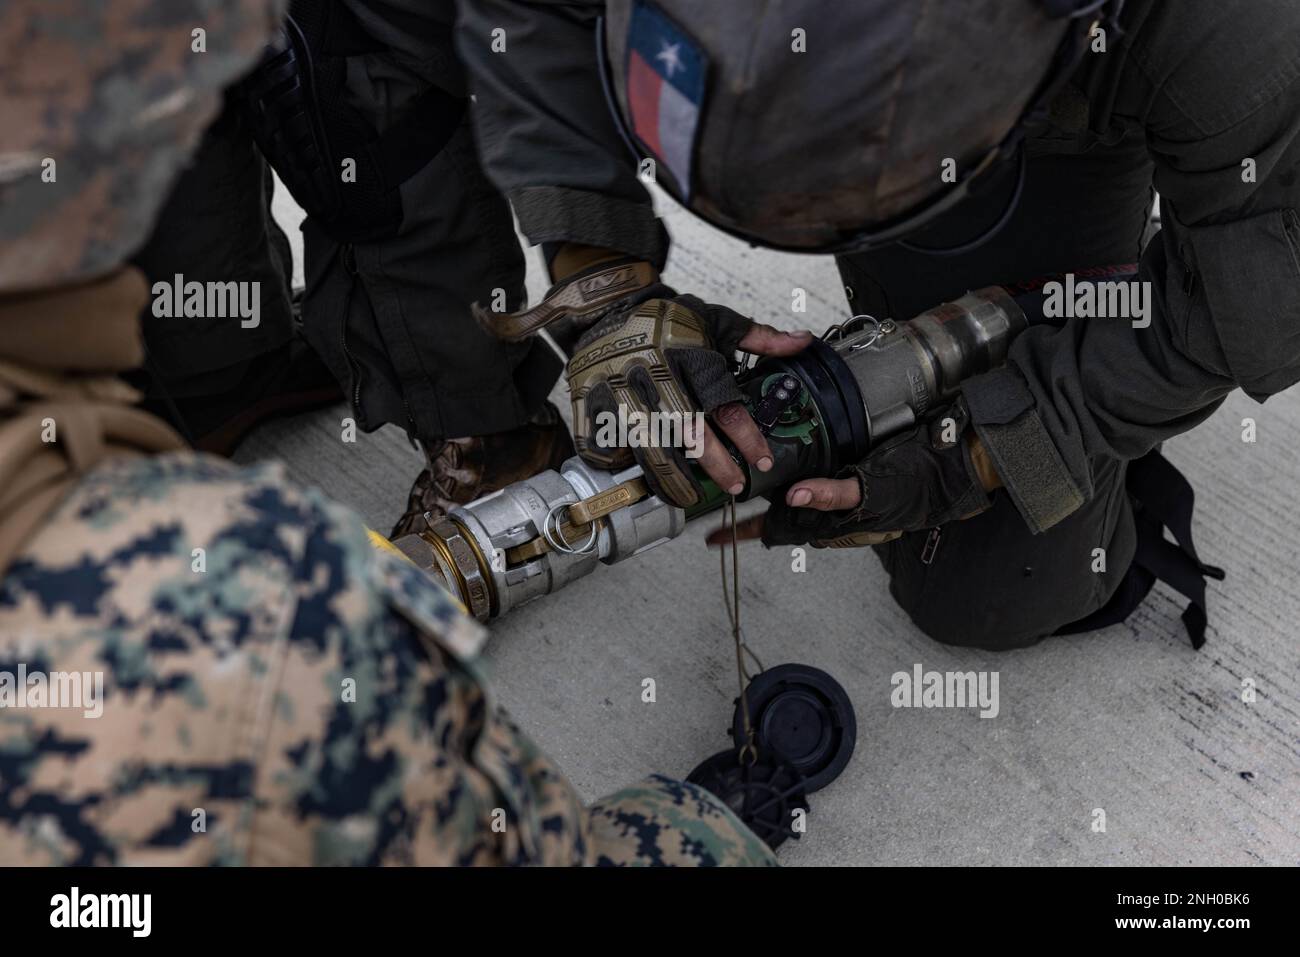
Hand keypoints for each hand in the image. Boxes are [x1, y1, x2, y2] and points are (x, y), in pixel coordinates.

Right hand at [567, 288, 809, 507]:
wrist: (605, 305)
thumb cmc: (666, 317)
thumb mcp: (715, 318)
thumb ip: (758, 337)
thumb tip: (802, 343)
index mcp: (689, 356)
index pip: (723, 402)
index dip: (745, 436)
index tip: (762, 460)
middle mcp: (657, 375)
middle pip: (688, 429)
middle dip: (714, 463)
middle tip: (735, 486)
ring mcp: (621, 390)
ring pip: (649, 443)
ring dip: (671, 475)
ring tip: (689, 498)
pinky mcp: (592, 401)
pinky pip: (605, 439)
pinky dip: (623, 463)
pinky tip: (643, 478)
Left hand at [706, 398, 997, 547]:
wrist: (951, 470)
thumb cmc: (915, 483)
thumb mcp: (873, 488)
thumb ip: (834, 494)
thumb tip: (794, 496)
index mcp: (831, 522)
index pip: (775, 531)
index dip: (742, 533)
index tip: (711, 539)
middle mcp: (831, 515)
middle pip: (778, 522)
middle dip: (746, 521)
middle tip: (713, 517)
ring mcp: (840, 501)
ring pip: (793, 508)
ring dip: (766, 505)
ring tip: (735, 497)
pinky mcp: (849, 481)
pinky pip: (813, 490)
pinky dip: (793, 487)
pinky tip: (783, 480)